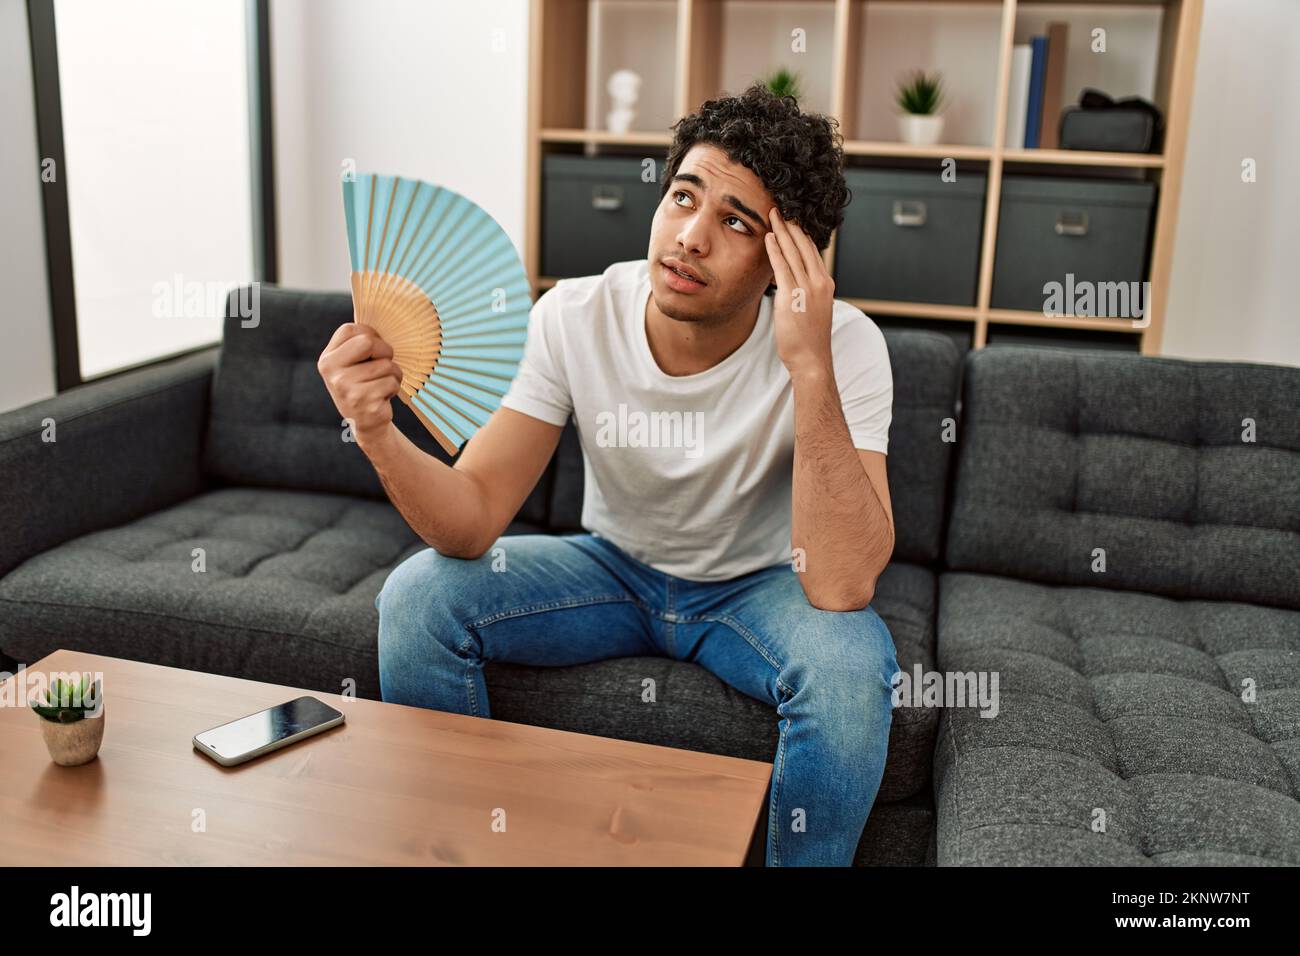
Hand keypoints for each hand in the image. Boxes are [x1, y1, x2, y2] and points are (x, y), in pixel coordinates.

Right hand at [316, 323, 403, 446]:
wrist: (367, 423)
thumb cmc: (365, 385)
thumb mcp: (354, 364)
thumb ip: (359, 343)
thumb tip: (383, 306)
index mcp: (327, 358)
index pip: (350, 329)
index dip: (370, 334)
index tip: (374, 348)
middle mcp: (331, 372)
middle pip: (369, 342)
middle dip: (385, 352)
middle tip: (384, 365)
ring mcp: (346, 388)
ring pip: (386, 364)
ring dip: (393, 374)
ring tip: (382, 385)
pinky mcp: (364, 401)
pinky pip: (392, 382)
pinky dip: (394, 388)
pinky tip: (383, 397)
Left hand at [765, 207, 834, 378]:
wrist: (812, 359)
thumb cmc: (808, 340)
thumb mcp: (811, 310)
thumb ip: (804, 292)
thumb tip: (790, 283)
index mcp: (825, 283)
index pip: (813, 251)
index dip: (801, 233)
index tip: (792, 219)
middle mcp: (820, 282)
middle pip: (805, 246)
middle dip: (792, 225)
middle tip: (781, 207)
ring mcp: (808, 288)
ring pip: (794, 252)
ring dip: (783, 230)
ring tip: (773, 214)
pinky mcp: (793, 296)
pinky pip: (783, 266)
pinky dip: (776, 249)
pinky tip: (769, 236)